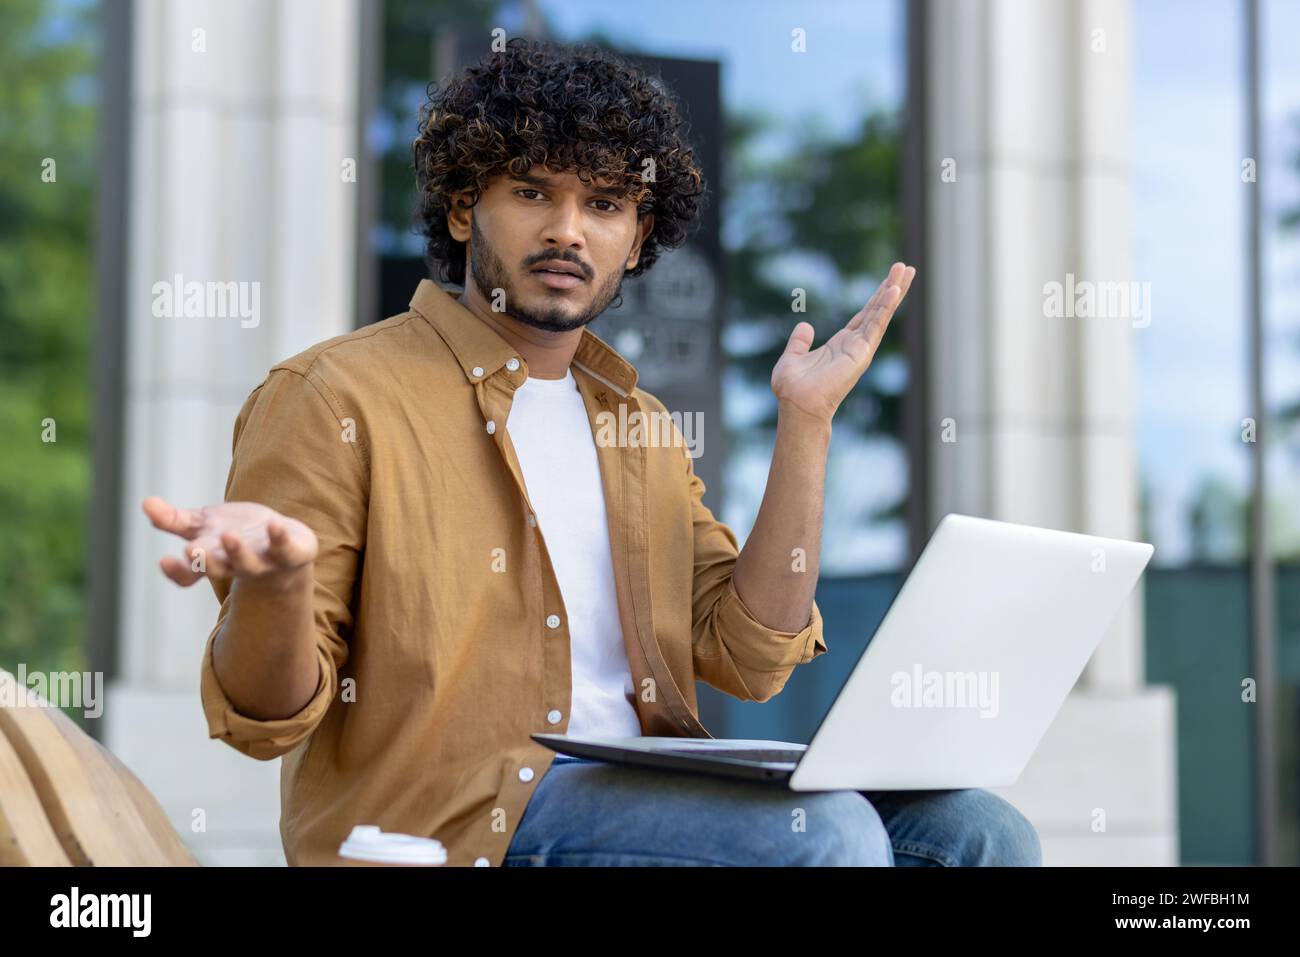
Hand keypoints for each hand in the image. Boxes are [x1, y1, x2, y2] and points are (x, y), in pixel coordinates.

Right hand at [142, 496, 317, 586]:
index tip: (164, 560)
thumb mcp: (204, 525)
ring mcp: (264, 561)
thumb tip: (145, 503)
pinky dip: (279, 538)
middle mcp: (235, 565)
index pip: (188, 574)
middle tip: (193, 550)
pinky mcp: (291, 554)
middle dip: (206, 560)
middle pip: (217, 568)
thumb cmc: (237, 534)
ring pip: (248, 563)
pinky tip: (274, 524)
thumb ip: (175, 520)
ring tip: (228, 537)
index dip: (177, 571)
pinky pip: (285, 550)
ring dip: (238, 552)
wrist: (283, 543)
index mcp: (211, 559)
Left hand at [770, 261, 915, 422]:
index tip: (889, 280)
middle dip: (891, 288)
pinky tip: (895, 290)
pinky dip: (886, 307)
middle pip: (877, 310)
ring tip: (907, 270)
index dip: (875, 297)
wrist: (797, 405)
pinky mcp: (862, 352)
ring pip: (881, 313)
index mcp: (841, 344)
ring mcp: (861, 348)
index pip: (863, 315)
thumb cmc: (793, 389)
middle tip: (905, 267)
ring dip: (894, 291)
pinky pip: (876, 324)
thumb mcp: (792, 358)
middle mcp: (855, 345)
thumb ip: (799, 342)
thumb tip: (805, 325)